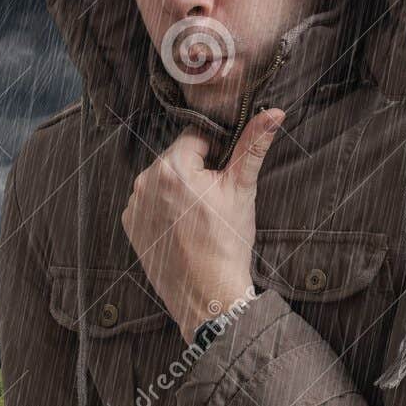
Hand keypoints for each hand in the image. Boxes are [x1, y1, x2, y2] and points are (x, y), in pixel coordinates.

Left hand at [121, 108, 285, 339]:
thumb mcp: (242, 189)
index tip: (223, 177)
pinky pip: (149, 203)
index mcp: (172, 167)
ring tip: (198, 218)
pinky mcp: (131, 225)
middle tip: (213, 202)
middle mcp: (145, 181)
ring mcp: (134, 205)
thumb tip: (274, 113)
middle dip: (196, 173)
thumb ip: (253, 146)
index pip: (196, 138)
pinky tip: (181, 228)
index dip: (215, 155)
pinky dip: (164, 209)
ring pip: (163, 181)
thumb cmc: (226, 242)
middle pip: (178, 159)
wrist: (207, 293)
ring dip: (179, 190)